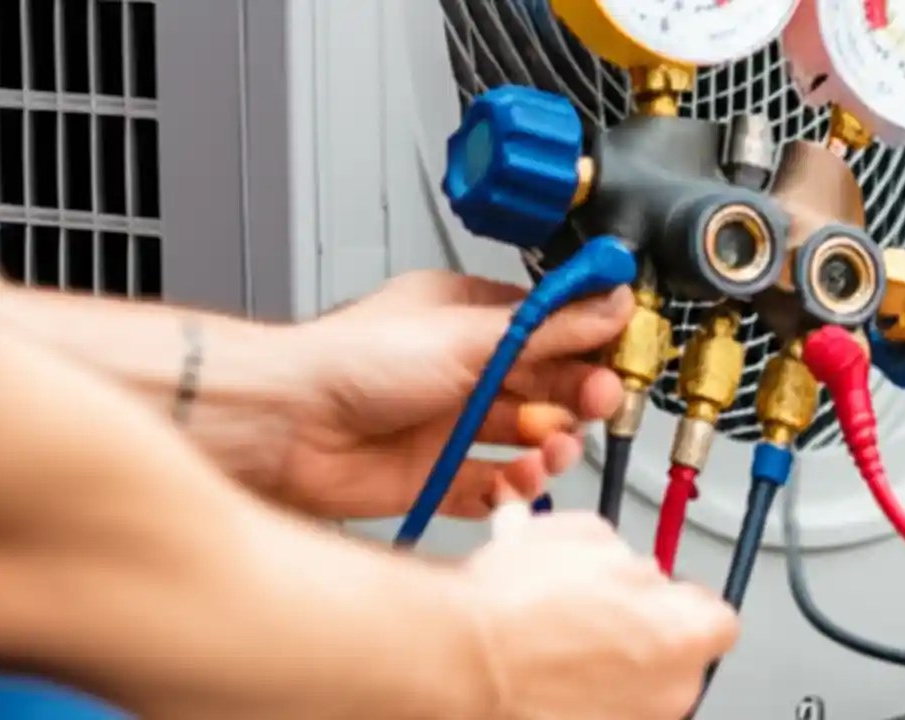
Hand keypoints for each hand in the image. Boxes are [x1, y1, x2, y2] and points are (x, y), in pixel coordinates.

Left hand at [278, 271, 634, 518]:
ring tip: (553, 447)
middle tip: (599, 402)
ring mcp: (449, 424)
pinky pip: (493, 484)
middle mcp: (461, 369)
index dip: (588, 342)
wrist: (284, 426)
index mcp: (466, 319)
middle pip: (544, 385)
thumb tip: (608, 302)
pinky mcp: (437, 475)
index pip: (547, 327)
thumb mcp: (469, 334)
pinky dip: (513, 484)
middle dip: (576, 395)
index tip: (621, 353)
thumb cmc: (351, 362)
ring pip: (524, 436)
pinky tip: (518, 478)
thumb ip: (547, 328)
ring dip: (550, 443)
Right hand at [464, 511, 739, 718]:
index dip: (684, 602)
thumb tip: (628, 567)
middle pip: (678, 657)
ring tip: (560, 642)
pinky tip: (547, 674)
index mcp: (683, 634)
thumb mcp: (587, 535)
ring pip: (637, 690)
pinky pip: (602, 711)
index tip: (658, 596)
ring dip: (612, 668)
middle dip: (646, 635)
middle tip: (599, 613)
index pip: (719, 619)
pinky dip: (582, 698)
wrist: (459, 654)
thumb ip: (628, 556)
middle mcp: (669, 693)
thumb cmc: (516, 601)